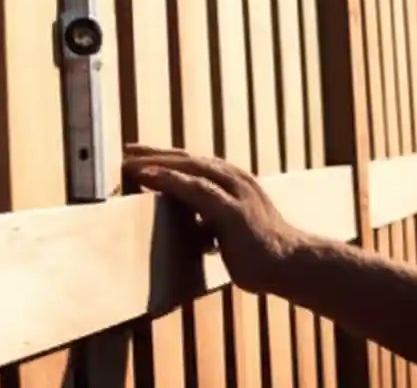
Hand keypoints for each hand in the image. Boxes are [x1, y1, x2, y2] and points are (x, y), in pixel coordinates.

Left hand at [123, 144, 308, 293]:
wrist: (291, 265)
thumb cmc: (259, 251)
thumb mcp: (229, 229)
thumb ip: (211, 221)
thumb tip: (193, 226)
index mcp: (231, 182)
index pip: (192, 163)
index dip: (164, 157)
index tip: (137, 155)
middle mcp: (233, 179)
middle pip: (186, 159)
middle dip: (154, 153)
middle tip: (125, 151)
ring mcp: (234, 192)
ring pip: (189, 168)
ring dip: (157, 163)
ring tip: (128, 163)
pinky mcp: (233, 211)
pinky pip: (196, 189)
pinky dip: (170, 181)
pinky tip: (149, 177)